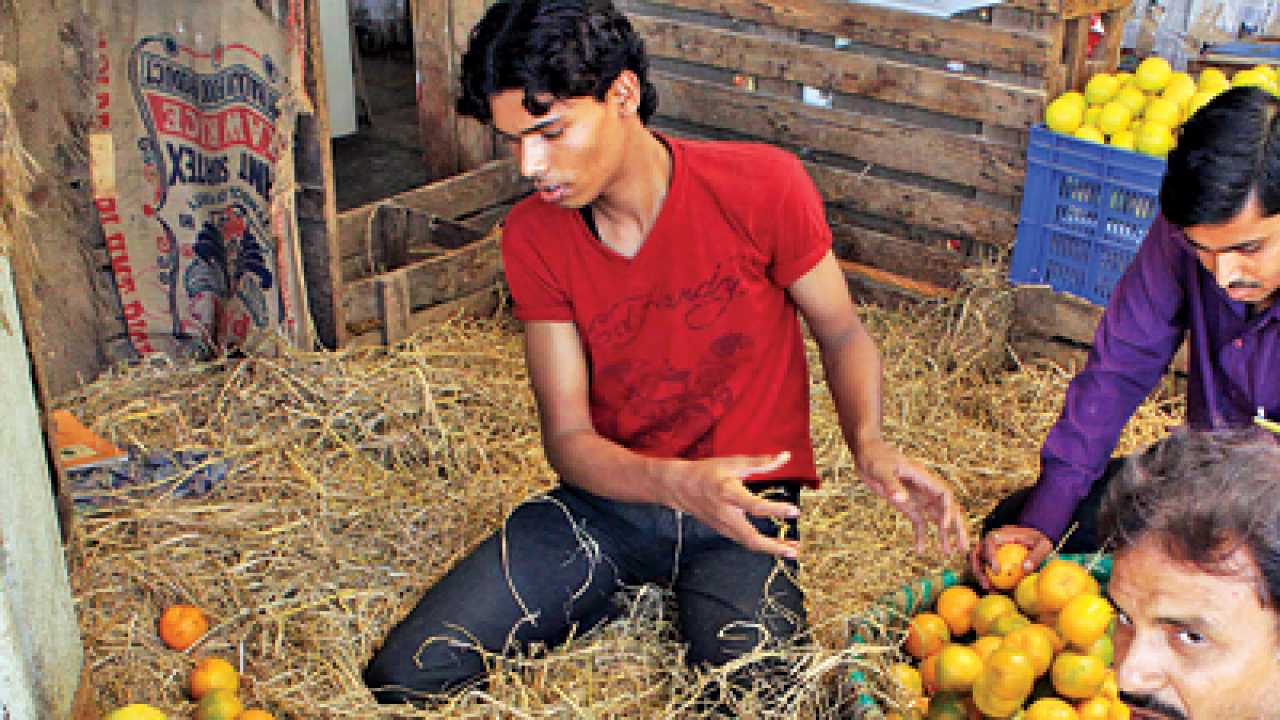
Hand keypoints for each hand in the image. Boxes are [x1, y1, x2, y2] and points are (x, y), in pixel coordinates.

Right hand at [659, 451, 799, 557]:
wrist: (680, 487)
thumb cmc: (708, 472)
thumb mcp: (734, 462)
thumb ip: (761, 462)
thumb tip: (786, 456)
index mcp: (728, 493)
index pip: (754, 505)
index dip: (775, 509)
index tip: (795, 511)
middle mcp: (725, 513)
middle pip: (751, 537)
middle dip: (773, 547)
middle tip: (794, 550)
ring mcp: (723, 525)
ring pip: (748, 543)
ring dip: (771, 548)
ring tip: (792, 549)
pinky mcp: (723, 530)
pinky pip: (744, 541)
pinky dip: (761, 544)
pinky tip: (775, 543)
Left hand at [856, 439, 968, 556]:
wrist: (865, 453)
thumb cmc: (875, 455)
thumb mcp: (881, 469)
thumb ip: (891, 483)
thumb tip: (901, 498)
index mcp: (923, 478)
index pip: (944, 495)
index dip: (949, 510)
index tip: (945, 526)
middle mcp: (925, 489)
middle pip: (947, 509)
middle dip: (957, 528)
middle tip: (963, 547)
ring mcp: (917, 497)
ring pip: (937, 518)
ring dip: (944, 535)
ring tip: (948, 553)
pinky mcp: (907, 504)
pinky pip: (919, 522)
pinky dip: (921, 536)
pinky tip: (920, 550)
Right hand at [969, 525, 1053, 590]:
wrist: (1035, 537)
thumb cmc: (1039, 540)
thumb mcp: (1044, 545)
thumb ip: (1036, 555)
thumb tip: (1025, 568)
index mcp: (1001, 533)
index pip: (990, 541)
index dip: (989, 555)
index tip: (996, 571)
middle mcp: (990, 539)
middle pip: (976, 552)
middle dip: (978, 570)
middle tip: (987, 585)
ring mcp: (987, 548)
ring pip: (975, 561)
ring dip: (978, 576)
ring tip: (989, 590)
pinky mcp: (988, 556)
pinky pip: (982, 567)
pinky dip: (984, 578)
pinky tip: (993, 590)